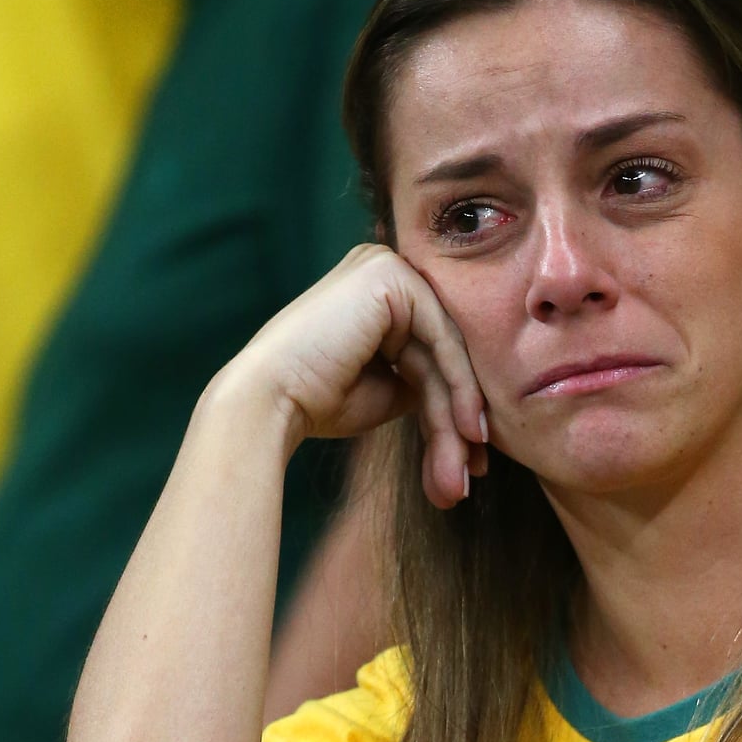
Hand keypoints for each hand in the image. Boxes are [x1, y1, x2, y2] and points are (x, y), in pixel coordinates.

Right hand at [219, 243, 487, 505]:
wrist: (268, 402)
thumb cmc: (315, 402)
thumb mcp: (387, 391)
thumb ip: (426, 382)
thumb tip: (473, 402)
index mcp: (378, 291)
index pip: (432, 351)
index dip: (455, 408)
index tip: (471, 463)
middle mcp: (384, 269)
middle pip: (441, 354)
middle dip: (459, 421)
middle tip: (472, 476)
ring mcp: (387, 266)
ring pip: (446, 353)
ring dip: (458, 419)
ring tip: (466, 473)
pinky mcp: (390, 277)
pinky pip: (443, 339)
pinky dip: (459, 389)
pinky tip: (468, 432)